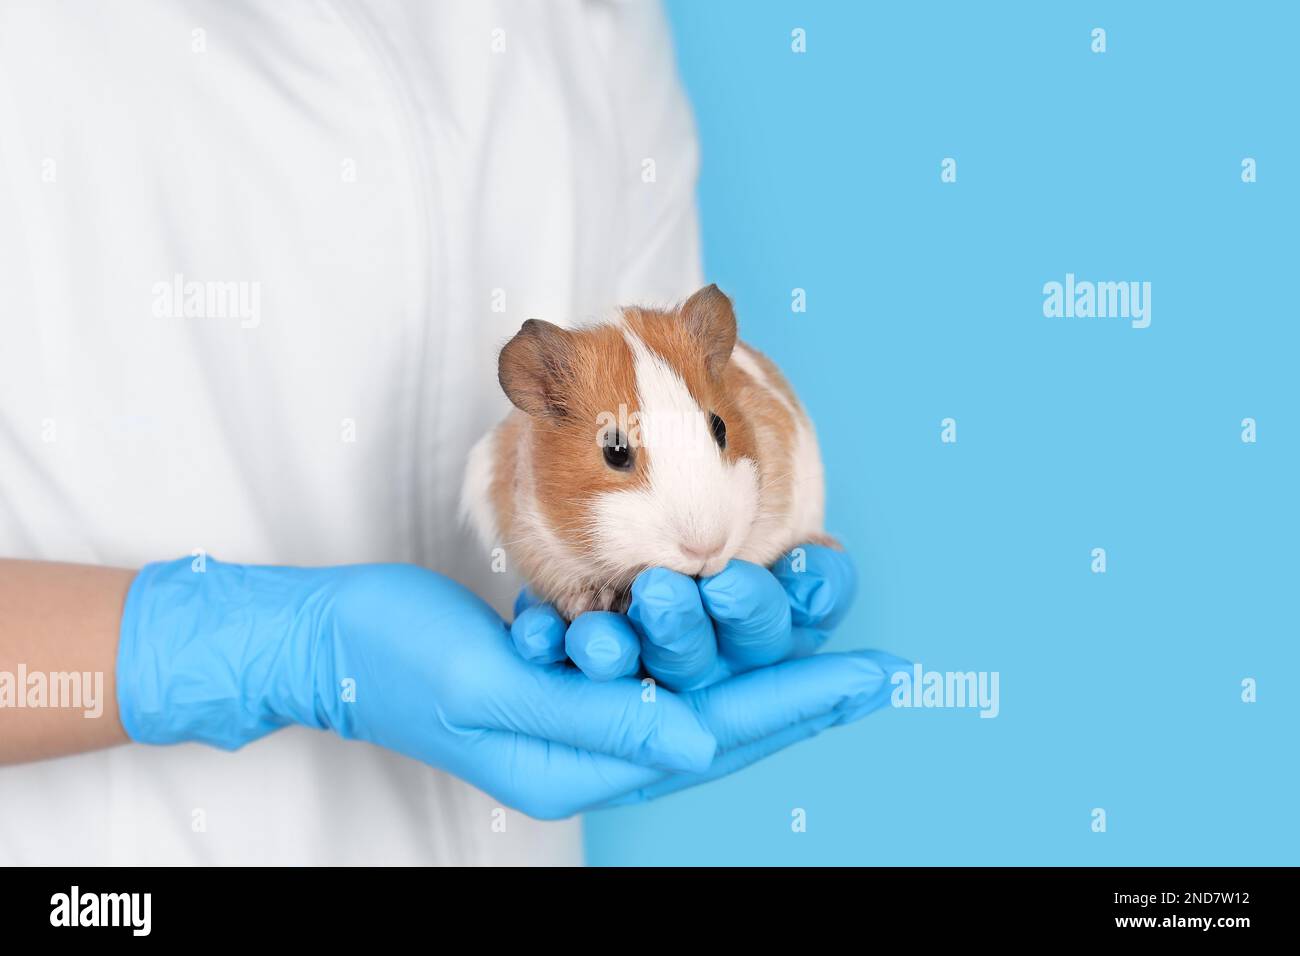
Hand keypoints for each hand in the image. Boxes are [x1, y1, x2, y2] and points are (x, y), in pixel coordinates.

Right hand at [117, 557, 902, 818]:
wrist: (328, 638)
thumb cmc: (393, 659)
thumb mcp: (487, 686)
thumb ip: (592, 718)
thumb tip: (693, 738)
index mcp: (573, 765)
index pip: (710, 738)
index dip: (796, 705)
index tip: (874, 677)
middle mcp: (587, 749)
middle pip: (718, 728)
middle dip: (802, 697)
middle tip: (884, 672)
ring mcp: (577, 718)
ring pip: (693, 700)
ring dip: (760, 676)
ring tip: (830, 649)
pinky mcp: (564, 684)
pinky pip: (653, 675)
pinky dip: (705, 655)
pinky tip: (743, 631)